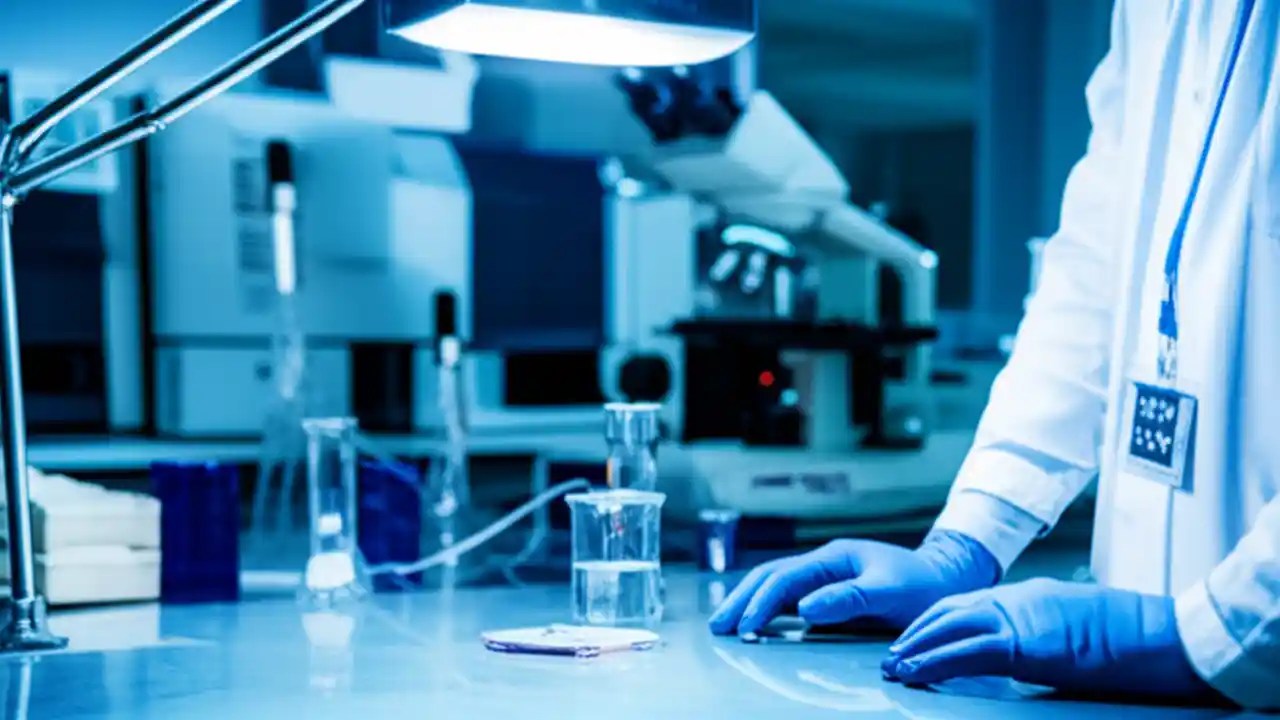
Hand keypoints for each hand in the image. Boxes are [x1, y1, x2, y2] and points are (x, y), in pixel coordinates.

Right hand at [708, 532, 998, 636]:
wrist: (944, 579)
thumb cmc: (921, 585)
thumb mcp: (889, 591)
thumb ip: (848, 598)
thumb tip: (804, 609)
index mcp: (833, 557)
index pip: (784, 579)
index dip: (762, 604)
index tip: (747, 629)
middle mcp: (824, 563)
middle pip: (770, 577)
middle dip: (742, 600)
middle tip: (719, 626)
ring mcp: (825, 575)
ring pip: (775, 585)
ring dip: (749, 603)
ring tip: (726, 625)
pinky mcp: (830, 591)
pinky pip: (789, 598)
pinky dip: (767, 609)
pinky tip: (756, 624)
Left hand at [883, 578, 1217, 700]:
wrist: (1156, 632)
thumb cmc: (1127, 634)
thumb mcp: (1072, 627)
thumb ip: (1040, 633)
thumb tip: (1022, 653)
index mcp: (1026, 597)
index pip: (966, 605)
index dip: (936, 622)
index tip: (914, 639)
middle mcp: (1015, 601)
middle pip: (949, 612)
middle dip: (917, 634)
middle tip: (892, 655)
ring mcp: (1019, 618)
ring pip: (951, 628)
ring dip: (918, 648)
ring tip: (895, 667)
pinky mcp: (1025, 643)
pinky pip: (969, 653)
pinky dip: (937, 662)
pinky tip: (918, 672)